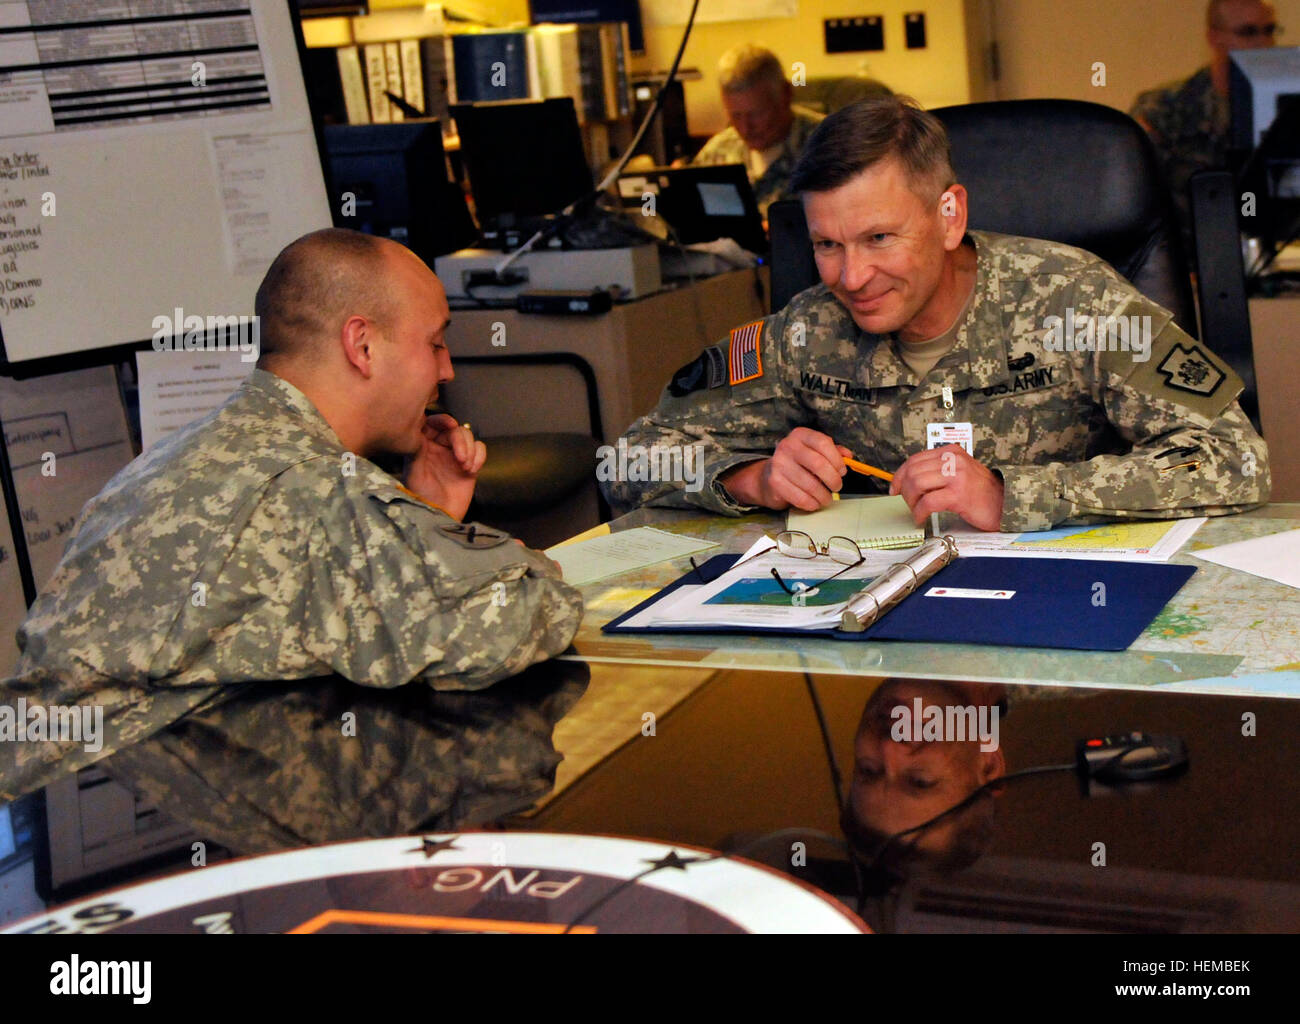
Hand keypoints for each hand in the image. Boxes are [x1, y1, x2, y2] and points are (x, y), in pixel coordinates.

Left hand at [403, 413, 486, 520]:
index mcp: (423, 446)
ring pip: (468, 436)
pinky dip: (479, 456)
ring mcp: (455, 455)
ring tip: (465, 467)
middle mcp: (439, 447)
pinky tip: (472, 470)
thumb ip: (417, 450)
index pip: (432, 423)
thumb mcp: (414, 473)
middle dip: (460, 441)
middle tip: (460, 458)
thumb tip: (421, 430)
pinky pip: (480, 448)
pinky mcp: (470, 464)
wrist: (440, 516)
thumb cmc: (422, 498)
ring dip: (470, 449)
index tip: (449, 425)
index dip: (442, 420)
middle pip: (454, 429)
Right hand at [719, 427, 851, 511]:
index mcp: (800, 435)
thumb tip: (848, 456)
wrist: (768, 476)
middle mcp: (787, 446)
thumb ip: (832, 451)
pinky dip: (812, 503)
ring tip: (827, 498)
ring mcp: (779, 464)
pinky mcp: (775, 482)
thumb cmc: (798, 463)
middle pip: (818, 464)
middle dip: (833, 479)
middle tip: (837, 487)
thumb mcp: (814, 451)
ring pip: (811, 484)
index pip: (823, 443)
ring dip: (824, 496)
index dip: (837, 460)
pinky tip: (815, 503)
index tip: (842, 471)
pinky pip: (800, 497)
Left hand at [890, 445, 1003, 530]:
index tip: (894, 488)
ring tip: (917, 510)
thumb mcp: (958, 472)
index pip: (914, 459)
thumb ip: (937, 471)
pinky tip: (922, 517)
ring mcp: (956, 476)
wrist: (1005, 503)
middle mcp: (953, 460)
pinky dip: (919, 512)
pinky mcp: (958, 494)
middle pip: (913, 472)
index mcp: (951, 452)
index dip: (899, 476)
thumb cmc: (980, 491)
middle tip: (909, 503)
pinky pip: (928, 502)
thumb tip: (907, 480)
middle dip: (904, 490)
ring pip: (917, 485)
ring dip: (911, 501)